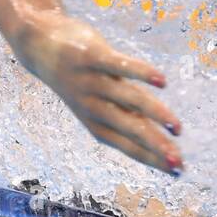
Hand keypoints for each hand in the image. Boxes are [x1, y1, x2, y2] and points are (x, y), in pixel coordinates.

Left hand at [15, 12, 182, 173]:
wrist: (37, 45)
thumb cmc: (79, 77)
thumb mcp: (100, 99)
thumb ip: (126, 114)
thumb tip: (160, 136)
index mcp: (93, 120)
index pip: (125, 143)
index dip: (149, 157)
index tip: (176, 171)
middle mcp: (90, 104)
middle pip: (127, 128)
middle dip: (154, 145)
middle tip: (178, 161)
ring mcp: (90, 80)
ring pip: (127, 98)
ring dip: (154, 112)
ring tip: (177, 126)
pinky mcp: (90, 55)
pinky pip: (118, 65)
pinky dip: (140, 72)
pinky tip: (162, 82)